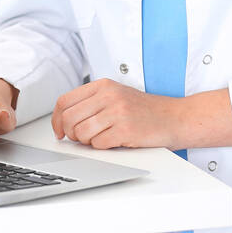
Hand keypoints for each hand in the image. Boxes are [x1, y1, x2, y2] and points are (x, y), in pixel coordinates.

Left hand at [53, 78, 176, 148]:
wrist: (175, 118)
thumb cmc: (145, 111)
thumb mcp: (116, 96)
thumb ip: (91, 102)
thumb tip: (63, 120)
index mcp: (103, 85)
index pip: (64, 101)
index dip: (56, 120)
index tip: (59, 131)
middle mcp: (109, 95)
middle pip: (69, 118)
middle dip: (71, 133)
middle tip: (81, 138)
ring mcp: (117, 111)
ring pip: (81, 133)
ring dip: (88, 142)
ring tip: (102, 138)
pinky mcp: (125, 129)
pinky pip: (98, 144)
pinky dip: (103, 147)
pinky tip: (115, 141)